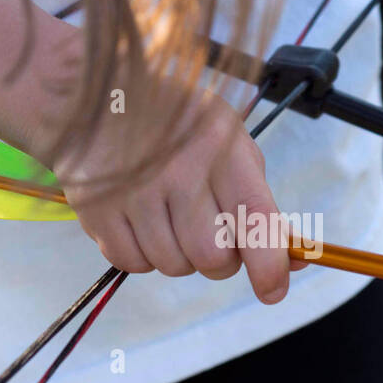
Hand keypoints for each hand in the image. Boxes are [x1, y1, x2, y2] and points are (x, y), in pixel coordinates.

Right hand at [53, 84, 294, 304]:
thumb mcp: (226, 138)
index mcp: (221, 148)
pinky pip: (132, 263)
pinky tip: (140, 221)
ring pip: (172, 266)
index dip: (269, 266)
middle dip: (220, 261)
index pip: (256, 221)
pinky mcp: (97, 209)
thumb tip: (287, 257)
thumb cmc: (175, 120)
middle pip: (213, 259)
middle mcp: (179, 170)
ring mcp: (134, 191)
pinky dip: (141, 254)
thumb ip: (257, 195)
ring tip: (168, 217)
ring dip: (178, 256)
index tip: (273, 290)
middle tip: (209, 234)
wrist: (96, 92)